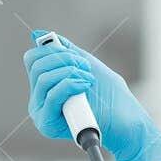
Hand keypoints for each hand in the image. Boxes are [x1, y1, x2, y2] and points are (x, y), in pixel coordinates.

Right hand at [24, 30, 160, 160]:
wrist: (127, 122)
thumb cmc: (109, 95)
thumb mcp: (85, 65)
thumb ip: (63, 50)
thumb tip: (38, 35)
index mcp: (45, 85)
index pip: (33, 60)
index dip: (51, 51)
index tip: (75, 55)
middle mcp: (38, 100)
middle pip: (36, 67)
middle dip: (64, 60)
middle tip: (85, 68)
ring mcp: (41, 113)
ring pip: (43, 79)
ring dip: (70, 72)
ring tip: (89, 80)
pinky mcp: (48, 125)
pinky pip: (50, 96)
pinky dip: (70, 85)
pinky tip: (85, 87)